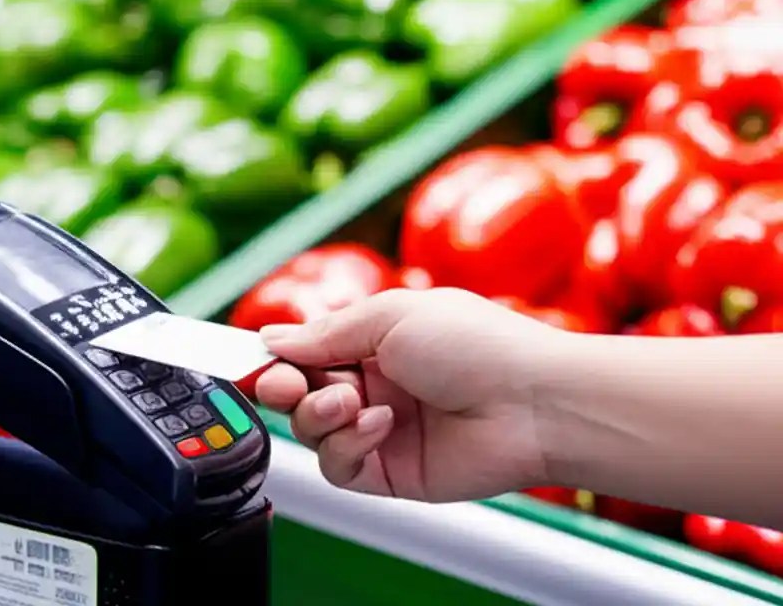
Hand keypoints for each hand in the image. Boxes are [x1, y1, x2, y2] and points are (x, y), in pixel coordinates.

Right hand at [256, 287, 572, 502]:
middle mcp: (374, 384)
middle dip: (283, 386)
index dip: (276, 355)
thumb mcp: (391, 315)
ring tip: (352, 401)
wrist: (534, 404)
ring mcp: (380, 428)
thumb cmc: (479, 345)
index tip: (250, 357)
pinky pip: (338, 465)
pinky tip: (377, 425)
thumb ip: (324, 332)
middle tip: (282, 383)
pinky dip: (345, 445)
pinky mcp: (389, 471)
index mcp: (374, 339)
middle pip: (298, 391)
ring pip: (311, 430)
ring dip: (318, 414)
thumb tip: (271, 338)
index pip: (305, 350)